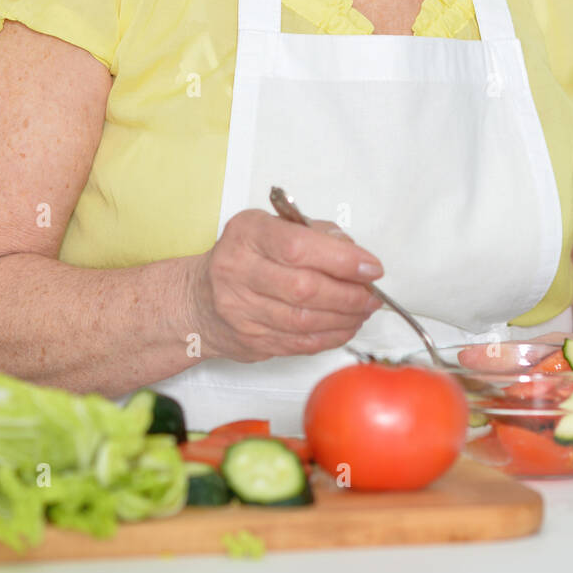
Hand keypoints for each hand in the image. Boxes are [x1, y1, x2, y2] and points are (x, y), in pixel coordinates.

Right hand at [190, 208, 383, 362]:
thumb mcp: (272, 228)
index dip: (341, 260)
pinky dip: (331, 337)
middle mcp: (238, 271)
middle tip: (372, 294)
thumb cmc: (246, 256)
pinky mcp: (251, 340)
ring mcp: (241, 311)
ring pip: (304, 321)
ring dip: (344, 318)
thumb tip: (355, 254)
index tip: (370, 267)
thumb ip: (316, 233)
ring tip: (364, 310)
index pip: (298, 247)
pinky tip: (346, 326)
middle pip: (304, 288)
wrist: (200, 300)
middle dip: (349, 294)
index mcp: (248, 234)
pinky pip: (300, 344)